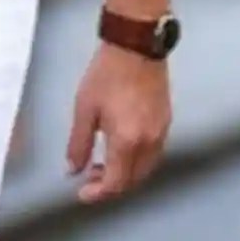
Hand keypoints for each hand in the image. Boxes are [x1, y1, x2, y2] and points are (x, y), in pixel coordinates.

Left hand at [67, 43, 171, 202]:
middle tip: (89, 177)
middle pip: (132, 180)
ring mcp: (161, 132)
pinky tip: (119, 148)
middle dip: (110, 185)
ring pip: (145, 169)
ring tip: (101, 163)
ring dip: (124, 174)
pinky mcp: (166, 121)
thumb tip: (73, 169)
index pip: (115, 182)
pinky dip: (135, 161)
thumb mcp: (85, 110)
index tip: (82, 193)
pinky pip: (153, 154)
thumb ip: (78, 144)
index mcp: (127, 141)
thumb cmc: (107, 74)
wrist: (136, 46)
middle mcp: (149, 142)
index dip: (97, 193)